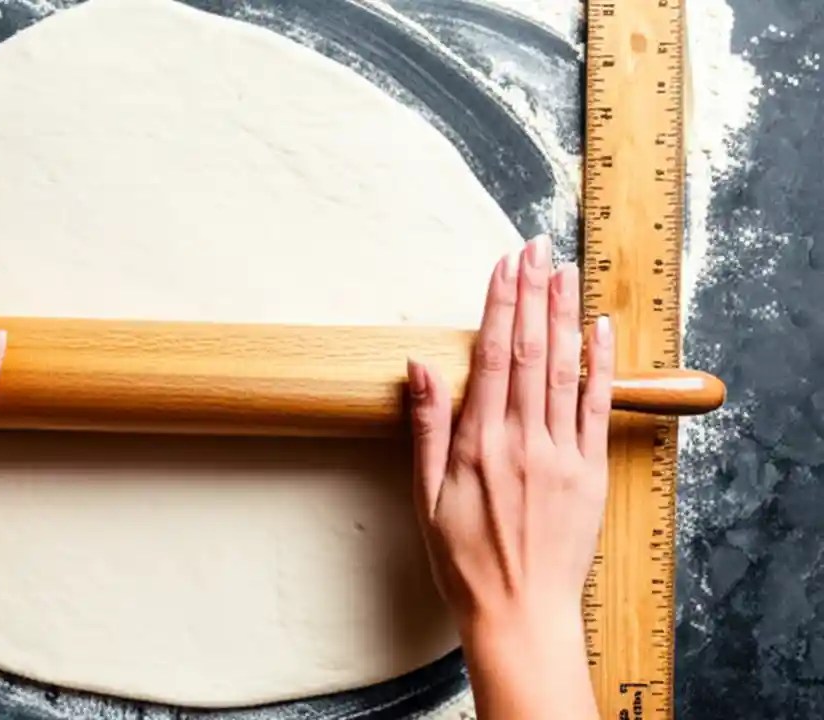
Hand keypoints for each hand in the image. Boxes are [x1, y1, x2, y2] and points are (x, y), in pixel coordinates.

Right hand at [407, 235, 612, 718]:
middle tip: (534, 247)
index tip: (502, 267)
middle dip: (531, 294)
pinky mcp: (589, 472)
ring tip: (562, 271)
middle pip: (530, 352)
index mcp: (478, 446)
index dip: (498, 307)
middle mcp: (523, 442)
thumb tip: (419, 367)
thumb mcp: (424, 495)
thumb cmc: (464, 559)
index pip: (491, 358)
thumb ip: (425, 427)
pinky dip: (600, 365)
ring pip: (564, 371)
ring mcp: (562, 455)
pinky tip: (599, 328)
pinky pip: (598, 408)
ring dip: (563, 316)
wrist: (519, 612)